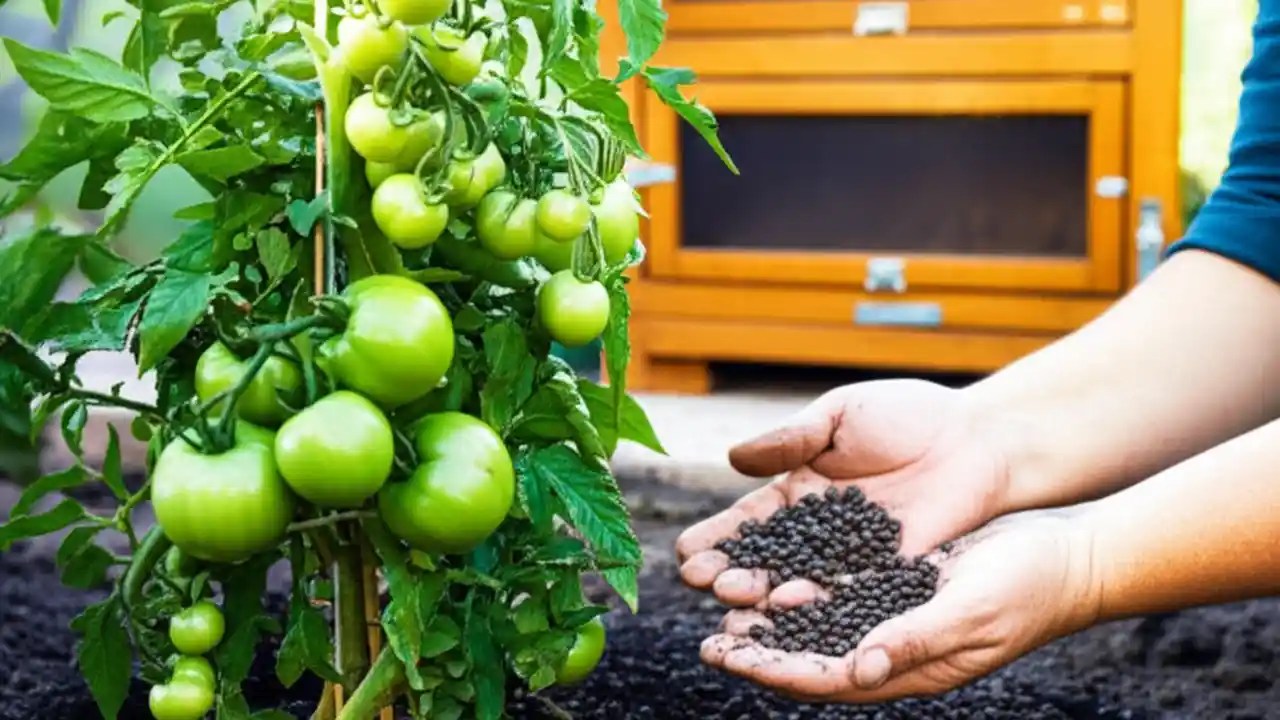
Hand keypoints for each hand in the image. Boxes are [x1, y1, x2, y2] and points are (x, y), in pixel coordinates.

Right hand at [678, 380, 1011, 606]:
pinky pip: (846, 590)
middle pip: (766, 557)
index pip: (749, 519)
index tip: (686, 550)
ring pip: (799, 580)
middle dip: (730, 569)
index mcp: (799, 489)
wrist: (977, 438)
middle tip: (700, 580)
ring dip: (762, 591)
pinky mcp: (887, 572)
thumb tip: (733, 458)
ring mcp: (851, 555)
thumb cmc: (907, 414)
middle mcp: (819, 530)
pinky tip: (787, 604)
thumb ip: (791, 438)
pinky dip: (816, 598)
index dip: (718, 535)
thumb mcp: (840, 414)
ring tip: (731, 597)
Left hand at [699, 508, 1100, 702]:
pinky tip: (774, 578)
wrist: (1062, 555)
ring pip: (822, 626)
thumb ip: (913, 640)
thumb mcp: (968, 612)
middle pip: (813, 658)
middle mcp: (894, 650)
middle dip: (761, 654)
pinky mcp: (898, 587)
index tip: (727, 660)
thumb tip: (858, 671)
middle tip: (709, 643)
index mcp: (908, 670)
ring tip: (728, 612)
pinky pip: (842, 593)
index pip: (826, 679)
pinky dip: (806, 590)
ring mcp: (895, 619)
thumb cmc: (1026, 589)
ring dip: (775, 623)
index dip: (773, 671)